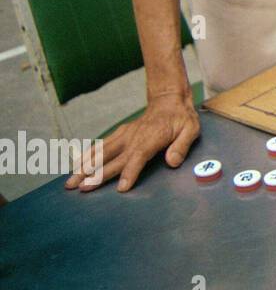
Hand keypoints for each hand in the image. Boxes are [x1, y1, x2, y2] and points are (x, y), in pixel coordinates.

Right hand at [65, 91, 200, 192]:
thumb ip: (181, 146)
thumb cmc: (182, 118)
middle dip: (97, 174)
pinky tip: (76, 166)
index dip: (130, 172)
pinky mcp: (119, 134)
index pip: (138, 157)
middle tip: (82, 188)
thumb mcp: (191, 130)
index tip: (121, 188)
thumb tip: (172, 162)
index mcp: (151, 138)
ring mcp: (124, 135)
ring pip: (101, 152)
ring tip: (71, 181)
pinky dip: (87, 155)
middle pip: (113, 158)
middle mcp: (133, 137)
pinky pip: (101, 145)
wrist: (169, 101)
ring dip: (85, 167)